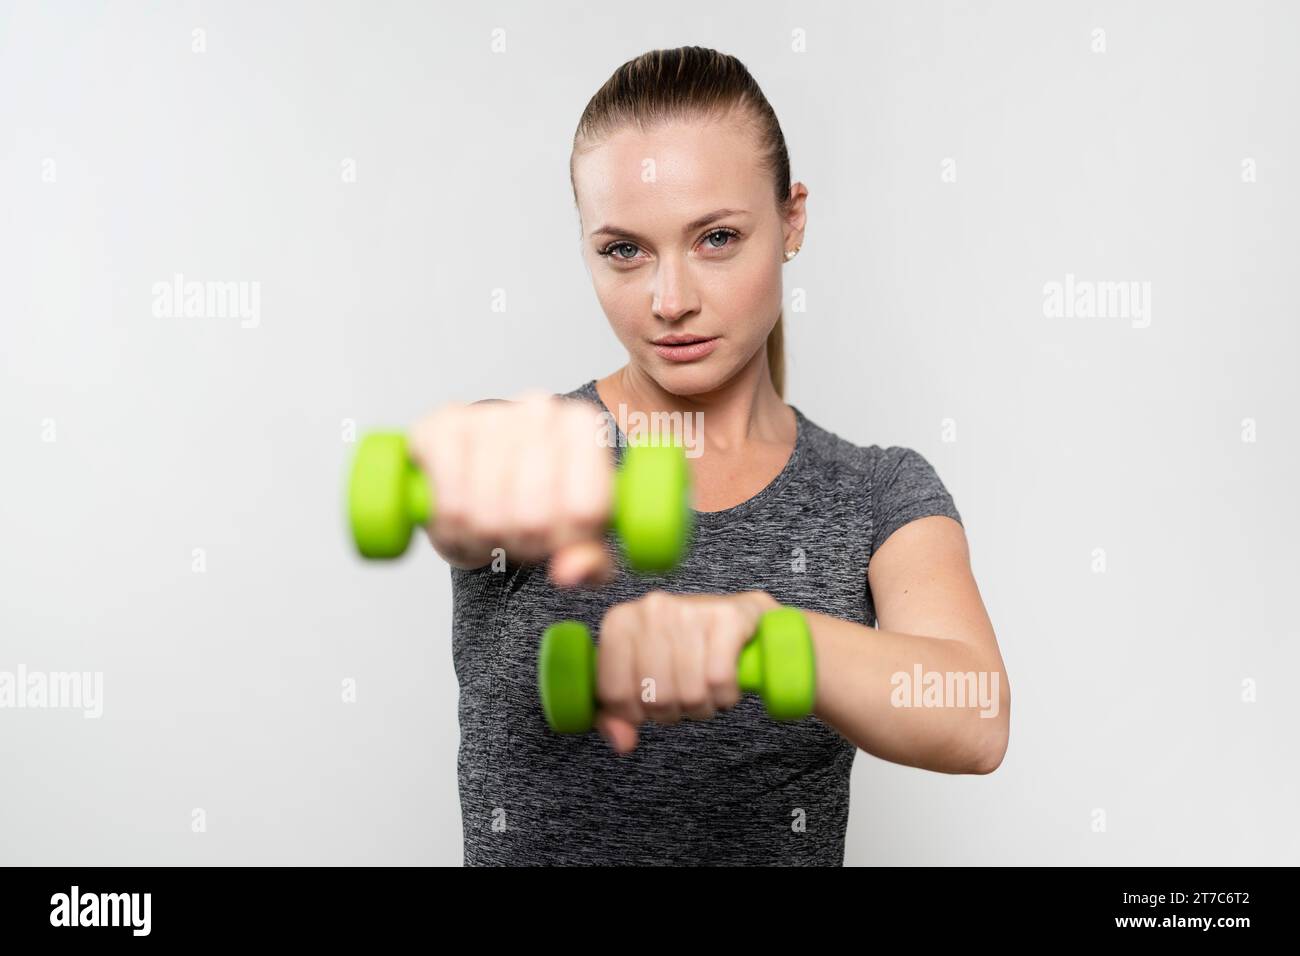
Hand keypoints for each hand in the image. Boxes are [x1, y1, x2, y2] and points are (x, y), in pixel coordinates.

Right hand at [407, 390, 614, 586]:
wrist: (480, 469)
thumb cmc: (536, 501)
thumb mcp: (575, 537)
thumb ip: (590, 561)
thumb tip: (569, 573)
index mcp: (584, 427)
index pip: (584, 510)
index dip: (564, 543)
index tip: (554, 542)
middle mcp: (541, 408)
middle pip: (534, 516)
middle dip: (521, 544)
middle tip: (516, 539)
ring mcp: (490, 412)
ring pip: (487, 512)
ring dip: (483, 537)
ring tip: (488, 530)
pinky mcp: (442, 425)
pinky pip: (449, 499)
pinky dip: (450, 523)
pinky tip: (457, 517)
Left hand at [593, 589, 780, 752]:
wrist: (737, 614)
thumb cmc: (684, 647)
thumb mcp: (642, 673)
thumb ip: (619, 712)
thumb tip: (622, 742)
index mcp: (620, 622)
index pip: (614, 693)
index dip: (635, 715)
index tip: (649, 708)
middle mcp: (652, 609)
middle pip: (655, 697)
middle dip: (672, 712)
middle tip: (683, 699)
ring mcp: (690, 610)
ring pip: (689, 692)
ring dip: (701, 707)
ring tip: (704, 693)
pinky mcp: (727, 618)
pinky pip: (719, 680)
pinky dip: (725, 696)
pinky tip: (724, 687)